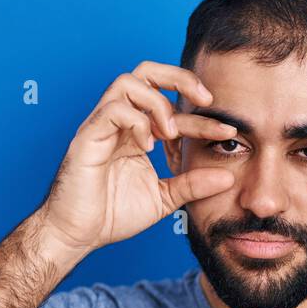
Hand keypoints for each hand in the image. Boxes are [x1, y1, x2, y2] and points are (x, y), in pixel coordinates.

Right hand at [37, 61, 238, 255]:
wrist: (78, 235)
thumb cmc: (112, 214)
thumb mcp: (164, 198)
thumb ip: (192, 185)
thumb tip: (227, 177)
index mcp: (137, 132)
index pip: (173, 108)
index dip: (203, 116)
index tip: (228, 131)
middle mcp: (120, 122)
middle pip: (147, 72)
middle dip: (180, 78)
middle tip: (206, 100)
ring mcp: (102, 126)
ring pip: (129, 82)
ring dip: (158, 102)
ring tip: (171, 133)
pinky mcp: (88, 136)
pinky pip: (113, 110)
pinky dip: (136, 122)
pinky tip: (147, 147)